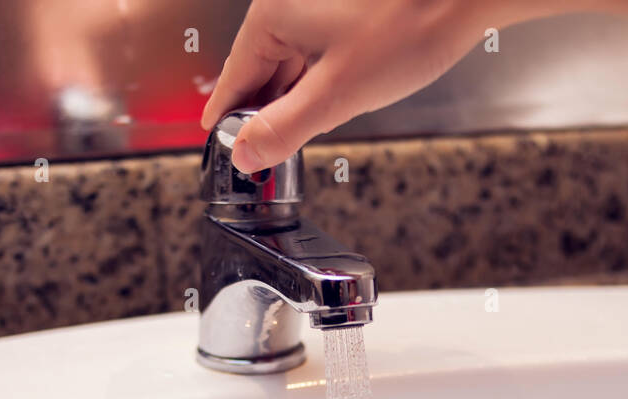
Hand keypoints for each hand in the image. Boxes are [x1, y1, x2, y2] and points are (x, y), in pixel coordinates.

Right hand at [200, 0, 499, 172]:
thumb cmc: (409, 27)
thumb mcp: (337, 95)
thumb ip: (284, 129)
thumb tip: (245, 154)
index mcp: (273, 14)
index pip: (235, 77)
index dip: (227, 118)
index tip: (217, 143)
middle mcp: (288, 2)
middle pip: (260, 68)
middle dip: (263, 112)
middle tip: (261, 154)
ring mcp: (316, 2)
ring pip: (289, 61)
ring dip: (291, 98)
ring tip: (293, 134)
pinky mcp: (343, 6)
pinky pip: (314, 48)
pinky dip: (314, 79)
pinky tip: (326, 101)